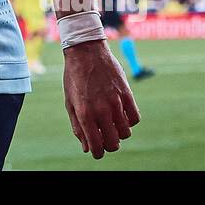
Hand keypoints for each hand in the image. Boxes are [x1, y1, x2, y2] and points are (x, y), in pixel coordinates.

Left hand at [62, 39, 140, 158]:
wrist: (85, 51)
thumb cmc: (74, 78)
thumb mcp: (69, 102)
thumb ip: (78, 126)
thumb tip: (86, 148)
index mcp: (84, 114)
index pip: (97, 147)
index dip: (98, 153)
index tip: (98, 151)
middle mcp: (101, 110)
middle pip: (114, 143)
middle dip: (109, 145)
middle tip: (106, 137)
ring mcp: (116, 102)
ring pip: (126, 133)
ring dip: (120, 133)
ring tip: (112, 124)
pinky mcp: (127, 93)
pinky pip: (135, 118)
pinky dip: (130, 121)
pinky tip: (122, 115)